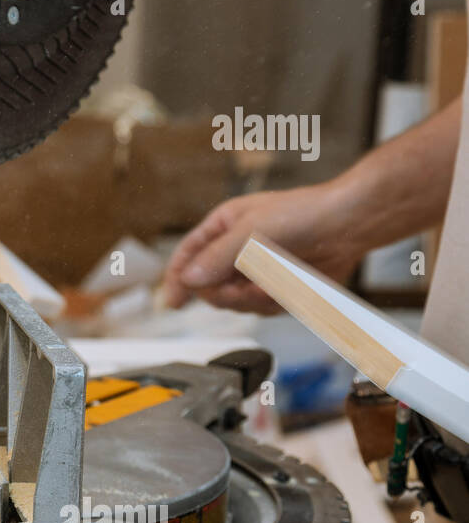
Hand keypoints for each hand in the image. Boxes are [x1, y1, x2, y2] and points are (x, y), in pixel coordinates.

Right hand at [161, 183, 366, 313]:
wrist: (349, 225)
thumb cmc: (304, 213)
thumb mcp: (252, 231)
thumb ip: (217, 257)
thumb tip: (189, 279)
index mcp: (222, 227)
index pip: (187, 256)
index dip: (177, 280)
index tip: (173, 303)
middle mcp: (235, 251)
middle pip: (210, 287)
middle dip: (227, 293)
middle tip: (243, 288)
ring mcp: (255, 271)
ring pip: (237, 302)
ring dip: (255, 297)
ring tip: (276, 279)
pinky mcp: (277, 287)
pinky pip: (263, 309)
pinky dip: (276, 301)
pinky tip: (290, 284)